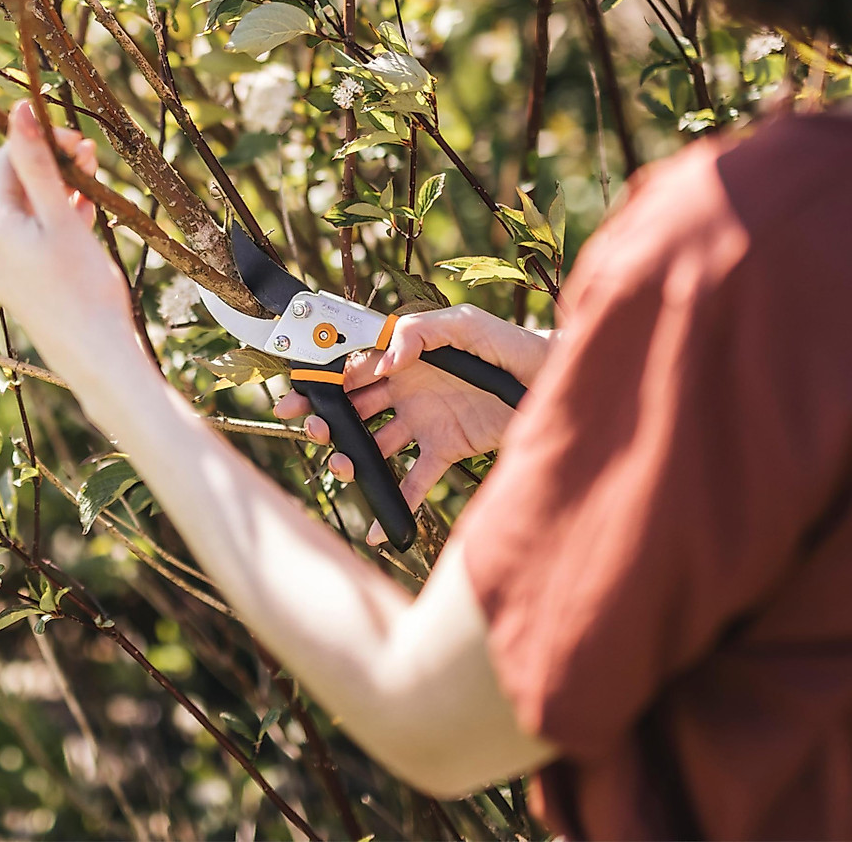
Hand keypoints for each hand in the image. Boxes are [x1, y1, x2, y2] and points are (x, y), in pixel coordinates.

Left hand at [0, 102, 140, 386]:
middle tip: (92, 162)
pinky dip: (52, 226)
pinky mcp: (13, 284)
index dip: (42, 144)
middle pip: (16, 188)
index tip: (80, 143)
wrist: (97, 354)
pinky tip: (82, 219)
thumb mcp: (62, 216)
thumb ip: (38, 162)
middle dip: (53, 170)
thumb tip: (18, 110)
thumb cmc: (85, 286)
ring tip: (93, 192)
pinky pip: (29, 240)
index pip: (6, 162)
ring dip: (57, 196)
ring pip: (26, 214)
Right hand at [273, 305, 551, 544]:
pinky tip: (379, 528)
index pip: (354, 367)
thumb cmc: (510, 344)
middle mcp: (408, 390)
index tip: (299, 394)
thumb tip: (386, 360)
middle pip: (354, 406)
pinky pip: (413, 480)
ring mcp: (424, 421)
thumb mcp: (465, 325)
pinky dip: (395, 504)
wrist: (552, 380)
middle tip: (314, 429)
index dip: (323, 380)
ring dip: (352, 456)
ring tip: (343, 465)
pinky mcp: (445, 448)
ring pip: (374, 443)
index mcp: (406, 358)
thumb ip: (421, 332)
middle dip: (327, 418)